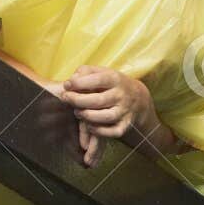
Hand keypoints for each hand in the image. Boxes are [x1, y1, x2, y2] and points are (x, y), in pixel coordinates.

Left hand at [62, 66, 177, 165]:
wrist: (137, 98)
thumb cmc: (111, 84)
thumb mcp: (102, 72)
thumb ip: (85, 72)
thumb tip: (71, 81)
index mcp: (116, 79)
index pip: (98, 80)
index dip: (80, 83)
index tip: (67, 85)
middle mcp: (121, 95)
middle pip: (99, 100)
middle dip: (78, 100)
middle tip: (66, 98)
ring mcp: (124, 111)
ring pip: (106, 117)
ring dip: (87, 116)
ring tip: (77, 112)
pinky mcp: (125, 125)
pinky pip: (113, 132)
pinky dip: (99, 131)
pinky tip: (89, 125)